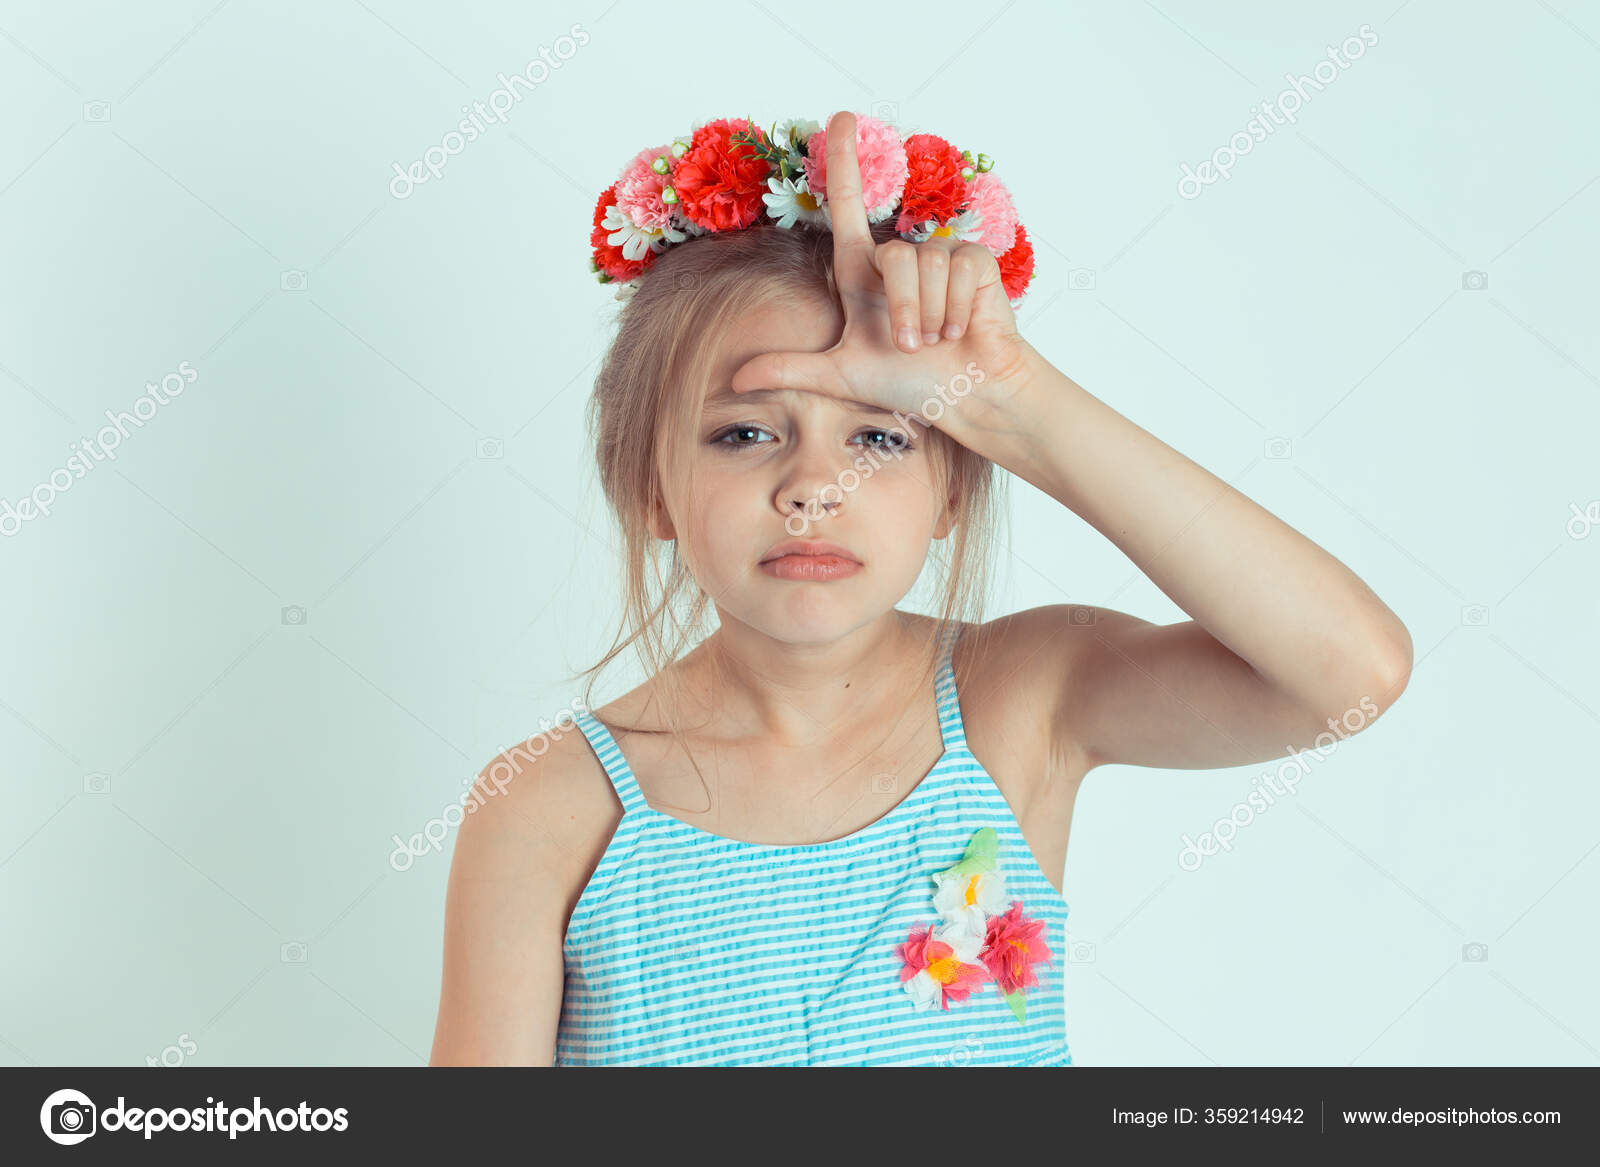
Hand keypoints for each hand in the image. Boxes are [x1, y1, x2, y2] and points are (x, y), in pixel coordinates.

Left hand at [728, 111, 1033, 425]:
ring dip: (930, 316)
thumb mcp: (840, 375)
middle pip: (892, 257)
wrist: (965, 395)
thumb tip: (737, 378)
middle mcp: (897, 258)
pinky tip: (962, 328)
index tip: (841, 116)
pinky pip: (960, 270)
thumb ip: (791, 370)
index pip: (848, 205)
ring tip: (938, 339)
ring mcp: (939, 256)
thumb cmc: (907, 383)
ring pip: (925, 266)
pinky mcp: (976, 261)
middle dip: (902, 313)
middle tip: (909, 346)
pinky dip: (958, 309)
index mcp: (862, 273)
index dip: (844, 159)